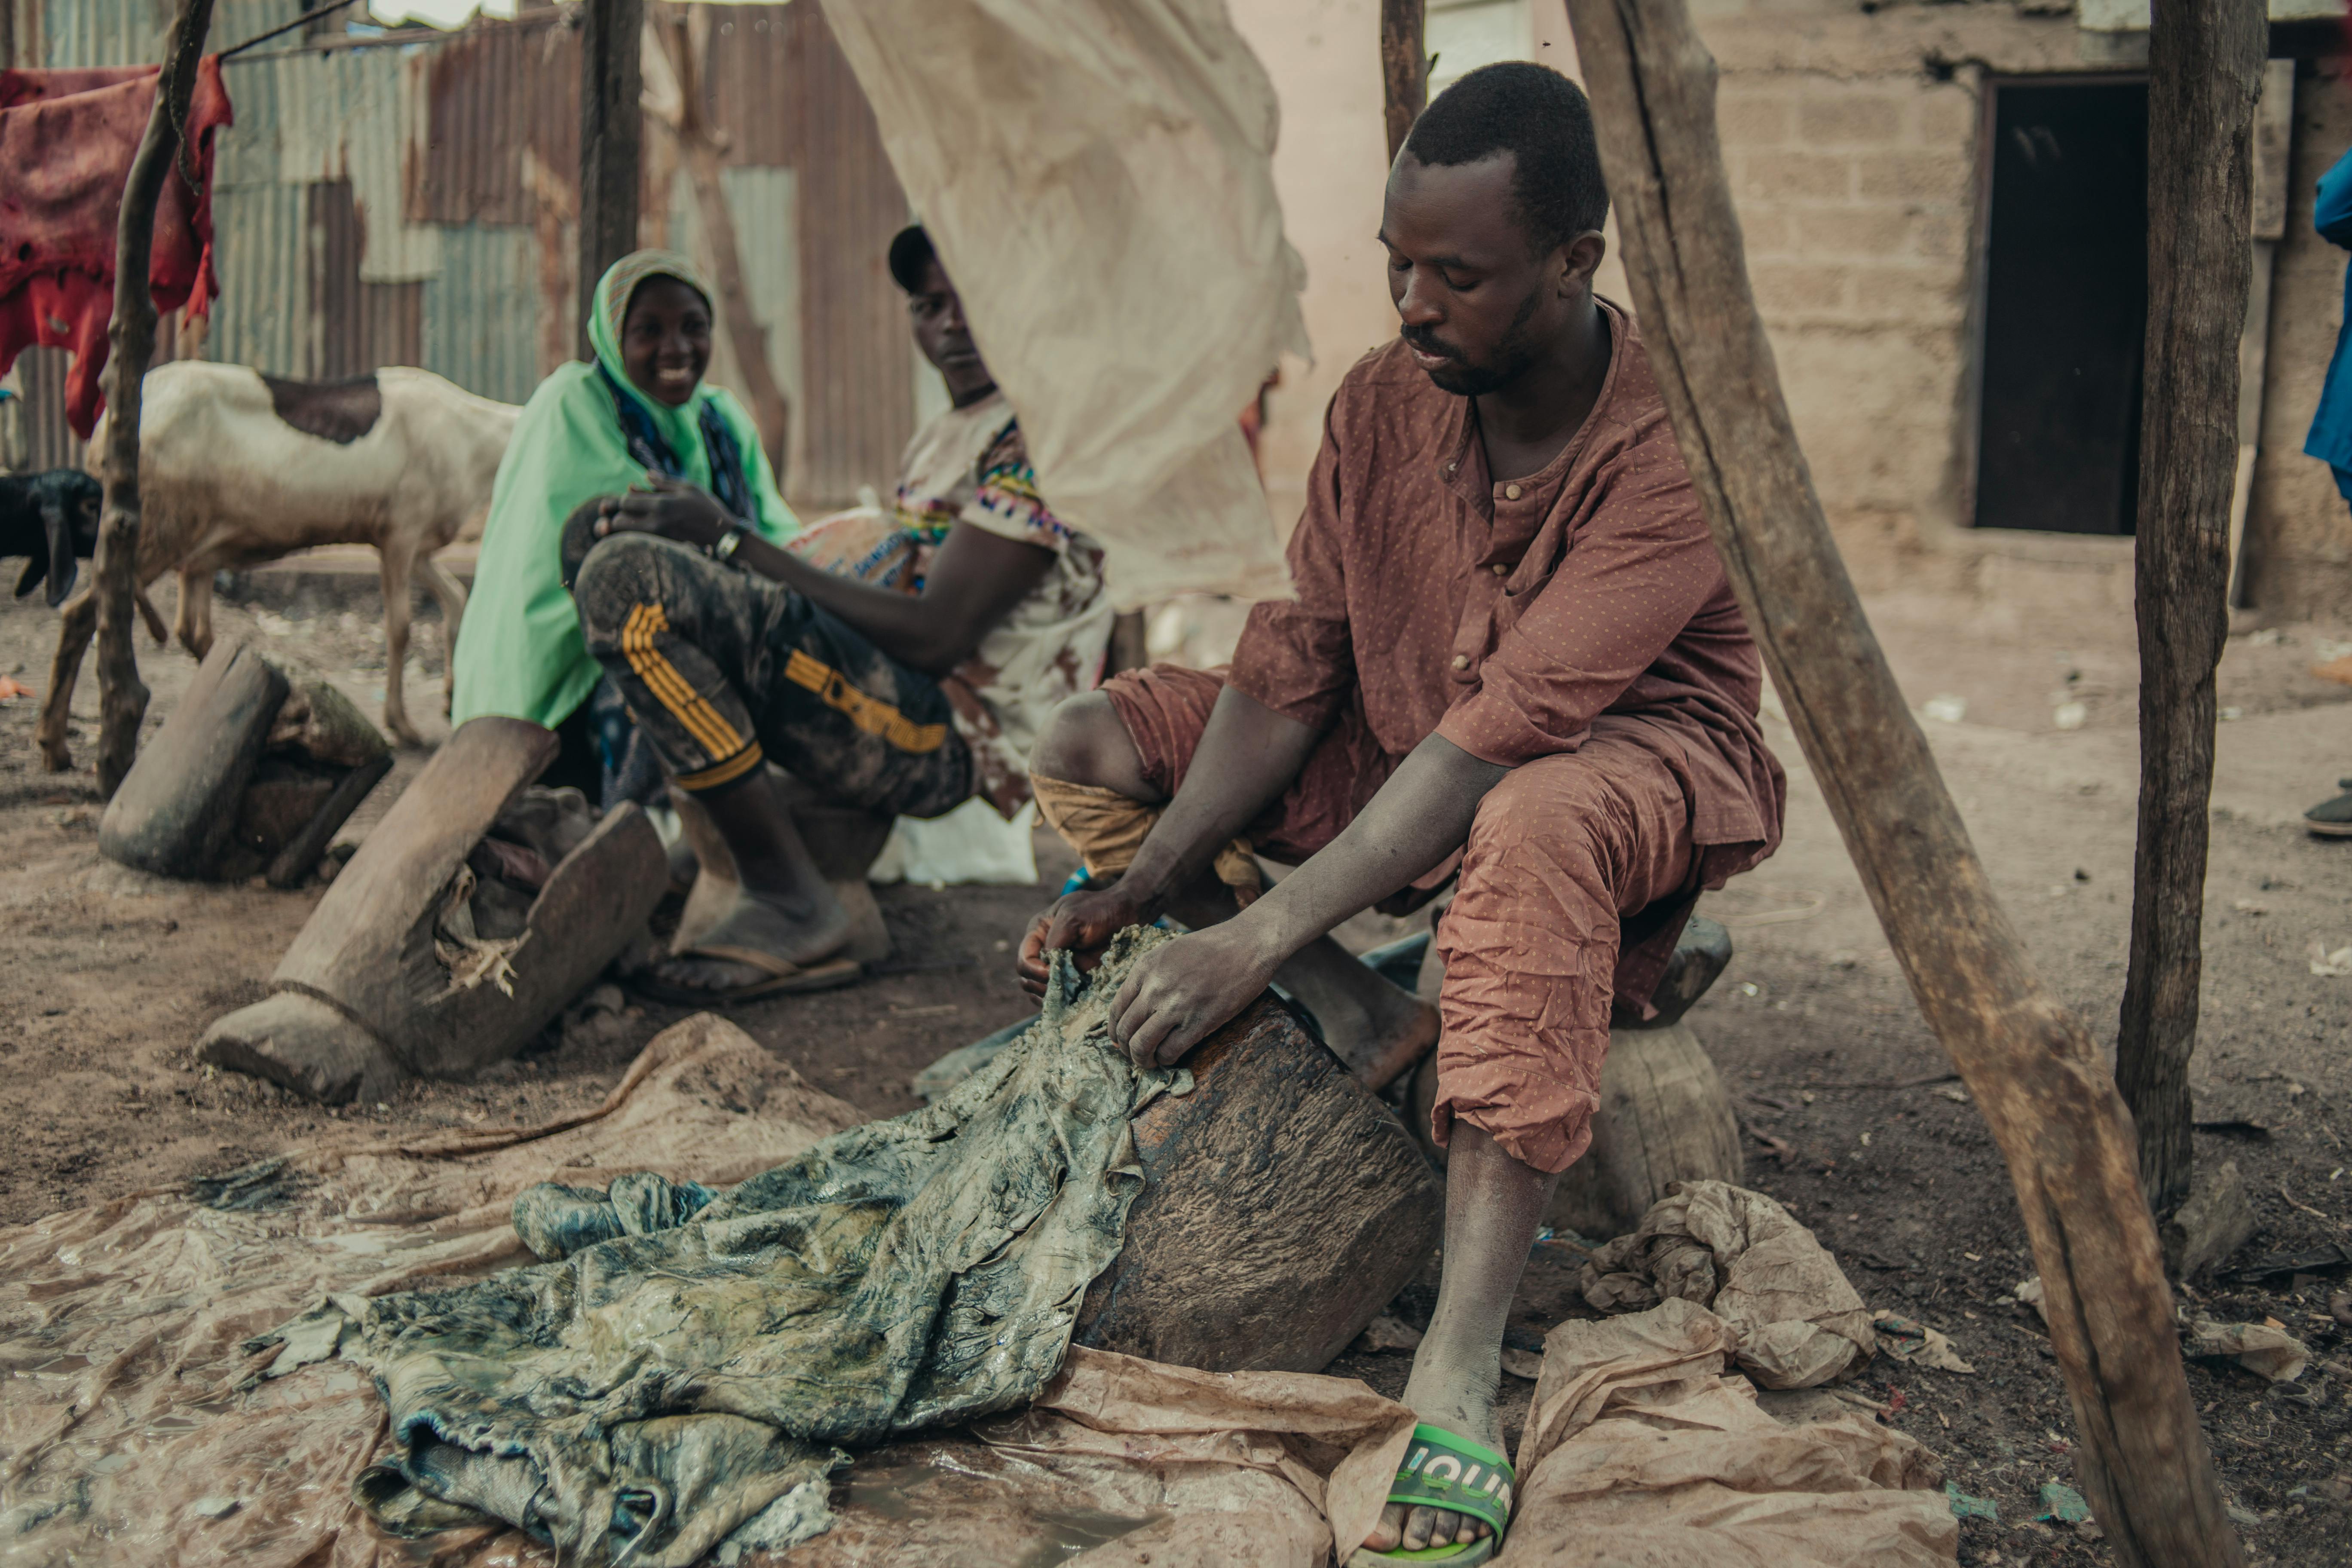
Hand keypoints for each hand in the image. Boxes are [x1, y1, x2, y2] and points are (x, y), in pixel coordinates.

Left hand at [594, 474, 732, 550]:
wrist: (725, 539)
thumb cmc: (709, 510)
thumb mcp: (689, 488)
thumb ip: (664, 482)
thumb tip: (644, 476)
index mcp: (662, 505)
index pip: (625, 502)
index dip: (621, 500)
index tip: (627, 500)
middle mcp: (656, 523)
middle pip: (619, 521)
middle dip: (618, 516)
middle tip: (624, 514)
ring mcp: (658, 540)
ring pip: (625, 537)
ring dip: (622, 531)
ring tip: (629, 525)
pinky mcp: (661, 550)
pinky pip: (636, 545)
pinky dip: (631, 540)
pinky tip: (639, 536)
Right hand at [1015, 883, 1152, 997]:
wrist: (1128, 915)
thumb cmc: (1099, 909)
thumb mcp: (1072, 916)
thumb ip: (1055, 939)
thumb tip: (1046, 964)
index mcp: (1039, 933)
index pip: (1024, 960)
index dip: (1033, 969)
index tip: (1049, 972)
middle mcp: (1045, 952)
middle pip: (1028, 979)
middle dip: (1040, 985)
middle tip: (1060, 985)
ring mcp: (1061, 968)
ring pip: (1041, 993)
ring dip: (1051, 997)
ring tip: (1067, 994)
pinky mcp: (1076, 980)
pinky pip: (1062, 998)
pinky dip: (1064, 1002)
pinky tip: (1074, 999)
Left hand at [1108, 922, 1279, 1070]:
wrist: (1249, 944)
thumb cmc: (1213, 947)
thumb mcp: (1170, 951)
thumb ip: (1149, 975)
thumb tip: (1134, 1005)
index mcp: (1145, 967)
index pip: (1116, 1008)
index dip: (1114, 1031)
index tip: (1119, 1040)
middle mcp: (1155, 987)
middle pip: (1125, 1030)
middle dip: (1127, 1049)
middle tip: (1136, 1054)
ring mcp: (1176, 1005)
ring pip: (1142, 1045)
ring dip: (1142, 1060)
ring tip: (1150, 1062)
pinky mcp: (1199, 1022)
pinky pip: (1170, 1051)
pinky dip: (1166, 1060)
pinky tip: (1171, 1057)